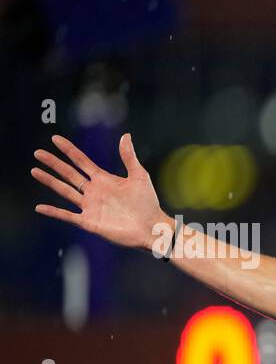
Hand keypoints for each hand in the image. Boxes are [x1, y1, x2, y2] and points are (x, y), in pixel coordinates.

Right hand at [32, 133, 172, 251]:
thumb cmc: (148, 203)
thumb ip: (129, 157)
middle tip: (37, 153)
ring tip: (35, 170)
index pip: (81, 161)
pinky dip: (54, 212)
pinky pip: (67, 216)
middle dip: (53, 163)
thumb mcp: (139, 176)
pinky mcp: (90, 222)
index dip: (68, 150)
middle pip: (68, 174)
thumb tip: (126, 135)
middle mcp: (94, 191)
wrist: (152, 227)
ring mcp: (90, 207)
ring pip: (65, 191)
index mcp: (104, 179)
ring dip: (50, 181)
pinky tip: (40, 207)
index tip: (55, 138)